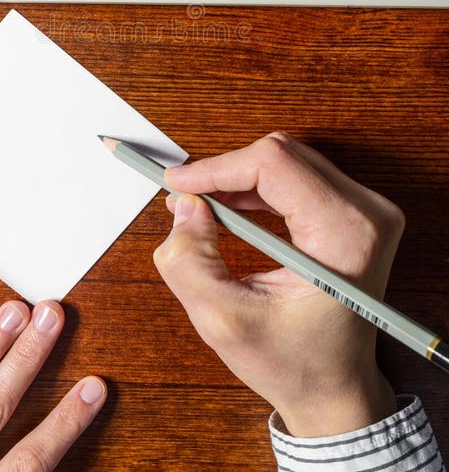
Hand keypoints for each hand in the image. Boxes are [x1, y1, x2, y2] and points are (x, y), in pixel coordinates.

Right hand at [154, 132, 402, 437]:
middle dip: (225, 171)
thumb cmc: (294, 364)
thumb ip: (189, 262)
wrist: (338, 389)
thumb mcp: (224, 322)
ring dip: (239, 177)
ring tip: (202, 205)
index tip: (176, 184)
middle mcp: (367, 213)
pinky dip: (258, 185)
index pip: (273, 165)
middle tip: (184, 198)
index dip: (216, 168)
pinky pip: (298, 175)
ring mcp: (367, 209)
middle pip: (280, 155)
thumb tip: (184, 206)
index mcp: (346, 236)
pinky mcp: (356, 211)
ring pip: (286, 159)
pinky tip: (231, 207)